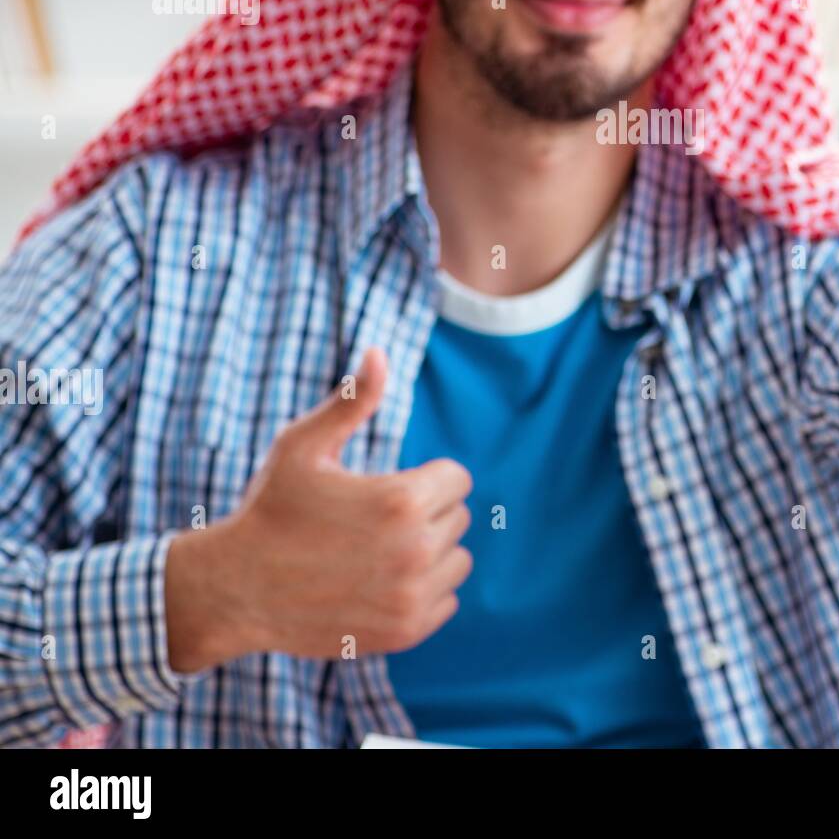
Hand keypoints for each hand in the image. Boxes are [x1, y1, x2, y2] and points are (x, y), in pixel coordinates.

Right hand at [167, 348, 472, 670]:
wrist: (235, 589)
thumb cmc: (271, 509)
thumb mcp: (304, 445)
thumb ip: (352, 400)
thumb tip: (379, 352)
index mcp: (401, 499)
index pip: (457, 479)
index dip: (424, 478)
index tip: (387, 487)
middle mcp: (415, 550)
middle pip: (458, 517)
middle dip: (426, 513)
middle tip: (375, 521)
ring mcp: (411, 596)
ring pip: (458, 561)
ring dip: (431, 552)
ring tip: (381, 550)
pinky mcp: (404, 631)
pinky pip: (447, 602)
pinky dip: (424, 591)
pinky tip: (382, 582)